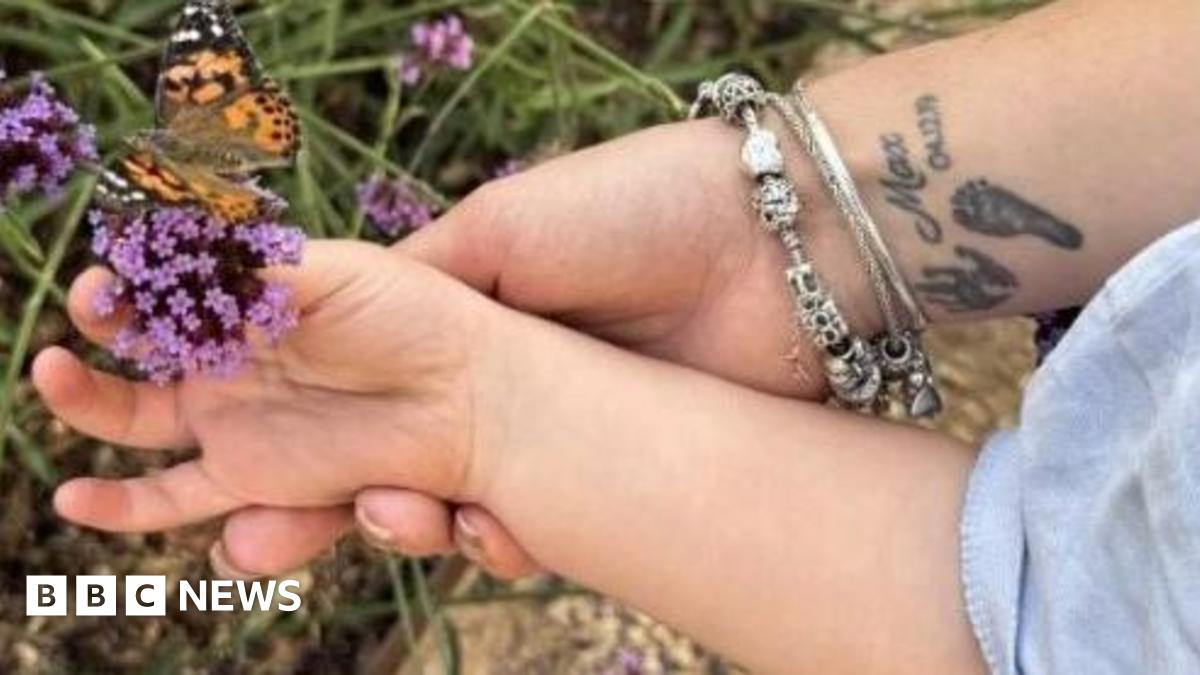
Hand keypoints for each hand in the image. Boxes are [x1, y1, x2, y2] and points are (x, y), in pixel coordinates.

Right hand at [35, 240, 537, 573]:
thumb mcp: (332, 274)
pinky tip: (75, 498)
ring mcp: (236, 419)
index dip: (132, 275)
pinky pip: (174, 496)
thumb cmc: (416, 315)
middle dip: (101, 328)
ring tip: (50, 375)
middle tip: (89, 313)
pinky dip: (123, 503)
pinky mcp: (253, 476)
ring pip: (136, 420)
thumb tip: (180, 244)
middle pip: (137, 349)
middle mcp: (231, 360)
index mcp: (247, 299)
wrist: (471, 393)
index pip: (163, 284)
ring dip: (85, 401)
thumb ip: (255, 266)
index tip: (118, 269)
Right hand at [338, 118, 882, 575]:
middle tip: (302, 531)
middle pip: (407, 456)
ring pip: (468, 501)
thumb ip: (421, 276)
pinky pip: (544, 525)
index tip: (262, 471)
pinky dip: (512, 538)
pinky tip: (498, 535)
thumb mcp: (503, 226)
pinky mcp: (616, 473)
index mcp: (472, 315)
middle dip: (355, 497)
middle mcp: (509, 378)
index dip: (321, 427)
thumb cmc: (631, 211)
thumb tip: (323, 310)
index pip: (373, 386)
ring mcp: (562, 430)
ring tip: (412, 523)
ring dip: (424, 524)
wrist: (773, 247)